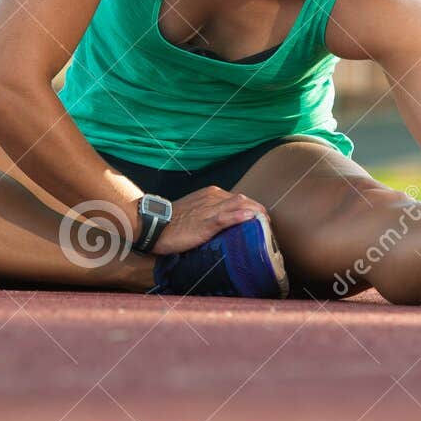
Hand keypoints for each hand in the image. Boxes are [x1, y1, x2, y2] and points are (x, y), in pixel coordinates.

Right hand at [149, 185, 270, 255]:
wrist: (151, 224)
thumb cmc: (172, 222)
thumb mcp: (195, 213)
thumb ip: (211, 215)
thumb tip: (226, 225)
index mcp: (212, 194)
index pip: (240, 199)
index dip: (253, 209)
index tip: (261, 221)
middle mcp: (213, 197)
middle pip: (244, 201)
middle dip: (259, 212)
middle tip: (269, 226)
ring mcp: (209, 209)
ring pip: (239, 206)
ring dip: (256, 214)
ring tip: (267, 225)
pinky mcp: (204, 223)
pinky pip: (225, 217)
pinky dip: (239, 217)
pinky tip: (251, 220)